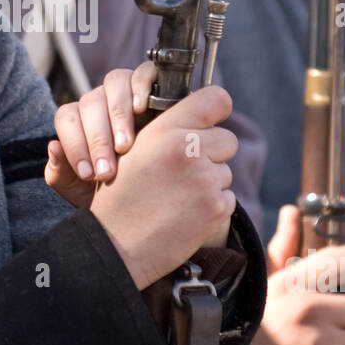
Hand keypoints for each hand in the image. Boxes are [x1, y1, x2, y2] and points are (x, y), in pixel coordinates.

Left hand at [44, 61, 156, 208]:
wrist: (156, 192)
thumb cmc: (116, 189)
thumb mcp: (83, 190)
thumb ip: (60, 173)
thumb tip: (53, 146)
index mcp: (79, 120)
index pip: (66, 118)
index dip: (74, 145)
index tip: (88, 175)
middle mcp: (101, 100)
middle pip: (90, 103)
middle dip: (97, 140)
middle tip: (107, 172)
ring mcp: (126, 89)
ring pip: (114, 83)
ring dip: (118, 115)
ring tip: (125, 146)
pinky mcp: (154, 83)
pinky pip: (144, 72)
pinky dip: (141, 86)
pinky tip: (142, 109)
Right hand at [88, 85, 236, 289]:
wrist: (116, 245)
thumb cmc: (122, 197)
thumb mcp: (135, 150)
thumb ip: (169, 132)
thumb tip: (203, 122)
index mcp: (165, 130)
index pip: (216, 99)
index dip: (217, 109)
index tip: (211, 120)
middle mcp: (188, 149)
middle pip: (227, 139)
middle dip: (213, 154)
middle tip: (186, 172)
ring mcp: (205, 179)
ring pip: (226, 172)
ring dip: (209, 183)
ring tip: (178, 198)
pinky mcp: (216, 207)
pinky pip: (228, 198)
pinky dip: (212, 207)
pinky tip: (186, 214)